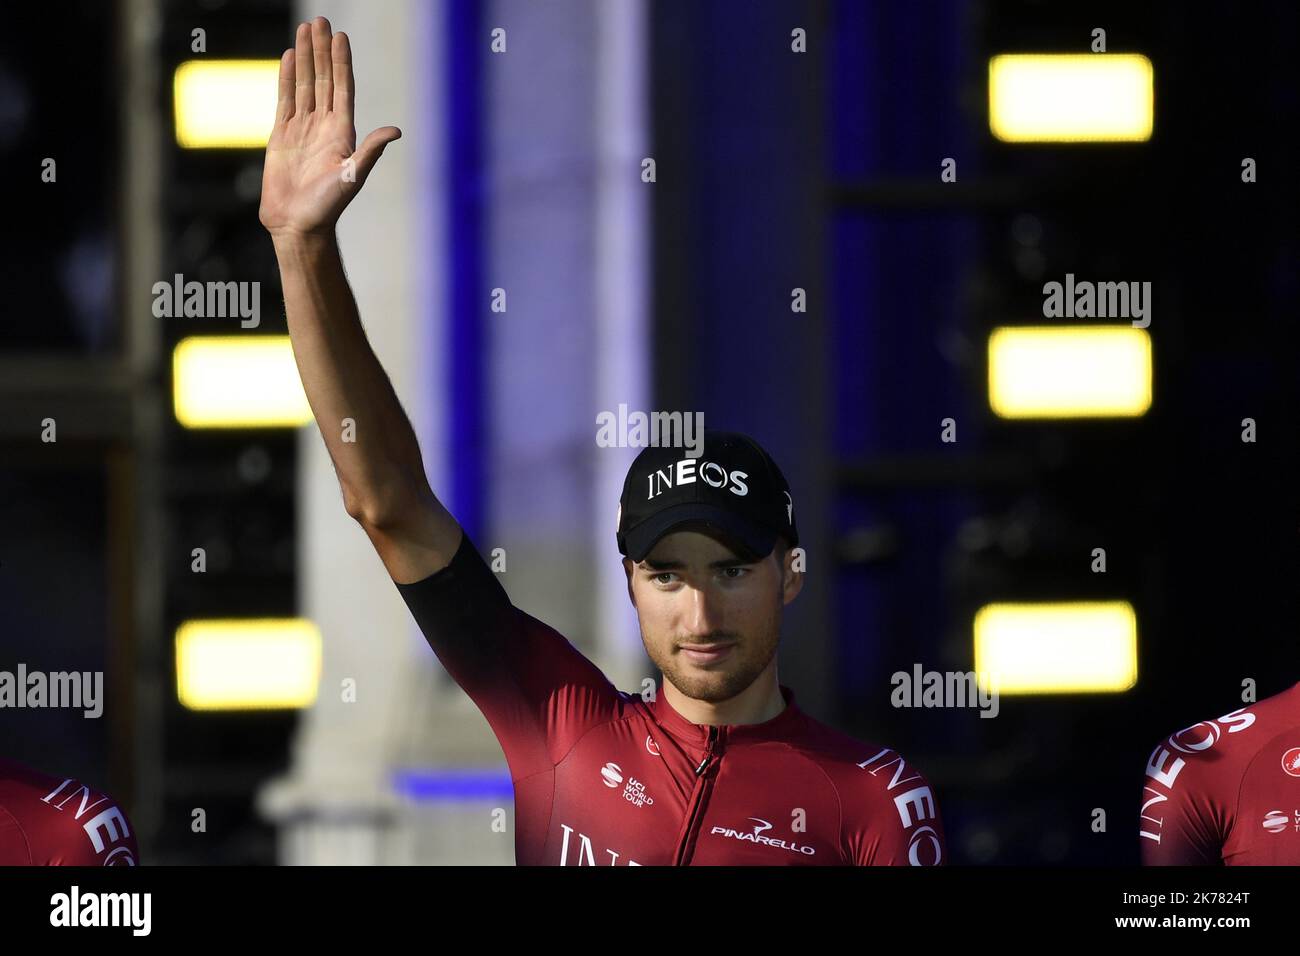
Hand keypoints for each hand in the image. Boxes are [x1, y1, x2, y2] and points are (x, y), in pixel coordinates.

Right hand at [258, 17, 400, 238]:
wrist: (299, 225)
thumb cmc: (328, 206)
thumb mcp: (353, 176)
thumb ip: (370, 151)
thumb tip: (395, 130)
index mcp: (342, 133)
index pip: (343, 89)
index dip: (342, 62)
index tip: (340, 36)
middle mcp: (324, 126)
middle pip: (324, 79)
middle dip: (322, 50)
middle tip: (320, 20)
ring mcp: (302, 129)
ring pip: (305, 85)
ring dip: (306, 57)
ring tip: (305, 30)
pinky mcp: (281, 136)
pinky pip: (285, 100)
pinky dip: (287, 78)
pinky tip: (290, 57)